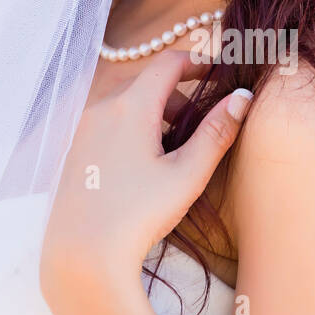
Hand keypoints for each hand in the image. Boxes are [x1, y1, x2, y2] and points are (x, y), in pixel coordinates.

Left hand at [39, 49, 251, 304]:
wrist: (82, 253)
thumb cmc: (138, 214)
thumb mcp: (187, 174)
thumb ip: (216, 132)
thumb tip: (242, 98)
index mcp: (131, 106)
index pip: (168, 63)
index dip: (196, 61)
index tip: (217, 72)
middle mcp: (100, 108)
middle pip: (146, 81)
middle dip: (178, 93)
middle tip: (201, 121)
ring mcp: (82, 129)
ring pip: (125, 103)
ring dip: (154, 112)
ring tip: (174, 149)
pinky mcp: (73, 150)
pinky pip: (107, 122)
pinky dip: (131, 128)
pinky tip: (143, 165)